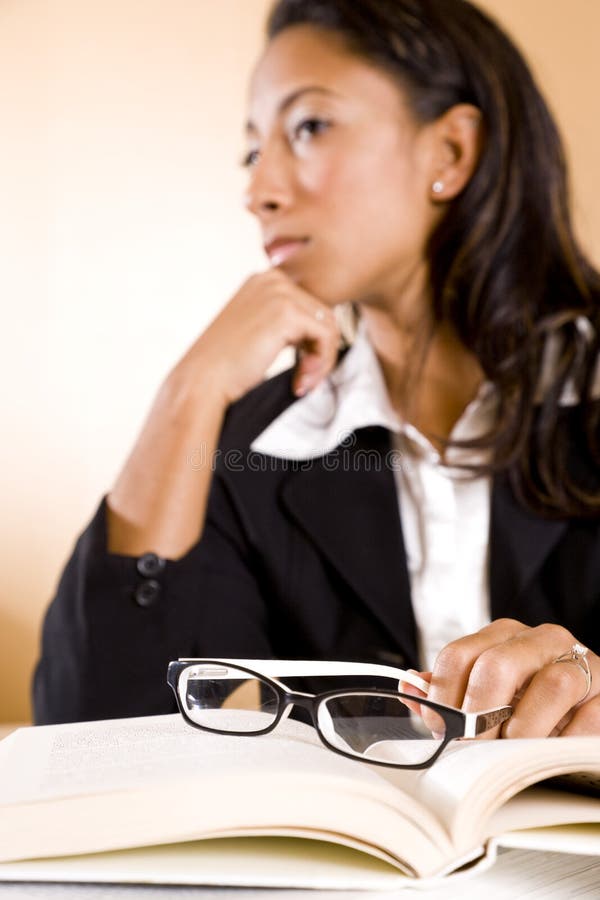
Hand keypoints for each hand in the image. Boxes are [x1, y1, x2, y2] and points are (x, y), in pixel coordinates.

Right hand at [177, 268, 340, 405]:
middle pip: (324, 315)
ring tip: (303, 382)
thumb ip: (285, 324)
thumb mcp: (258, 331)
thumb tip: (326, 333)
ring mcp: (280, 293)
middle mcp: (272, 280)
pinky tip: (301, 380)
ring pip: (329, 326)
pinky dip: (321, 363)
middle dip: (320, 352)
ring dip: (323, 360)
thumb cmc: (226, 364)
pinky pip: (327, 338)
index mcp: (264, 281)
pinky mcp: (287, 313)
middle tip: (304, 380)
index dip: (313, 341)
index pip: (310, 306)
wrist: (203, 378)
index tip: (301, 369)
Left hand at [421, 619, 599, 737]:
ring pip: (549, 686)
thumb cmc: (532, 701)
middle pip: (497, 666)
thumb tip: (412, 689)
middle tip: (474, 748)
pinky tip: (551, 753)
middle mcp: (541, 639)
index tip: (442, 731)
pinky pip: (587, 719)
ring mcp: (579, 662)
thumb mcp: (491, 692)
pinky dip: (565, 742)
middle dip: (480, 715)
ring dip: (524, 730)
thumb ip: (451, 693)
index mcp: (503, 635)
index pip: (459, 655)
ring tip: (513, 753)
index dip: (444, 698)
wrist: (592, 706)